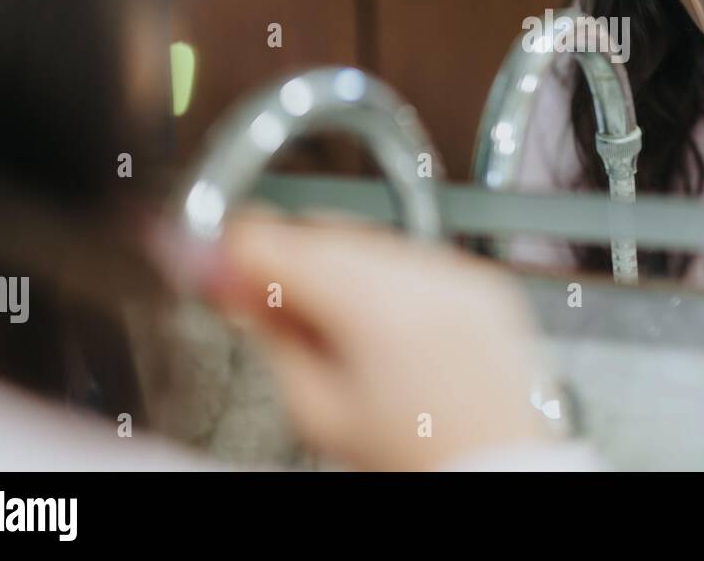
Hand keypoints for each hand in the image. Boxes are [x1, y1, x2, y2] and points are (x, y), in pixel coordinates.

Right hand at [206, 212, 548, 470]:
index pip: (282, 244)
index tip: (209, 254)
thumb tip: (231, 284)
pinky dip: (388, 279)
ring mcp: (458, 276)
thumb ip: (271, 336)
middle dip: (288, 259)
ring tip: (334, 330)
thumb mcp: (317, 410)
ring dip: (338, 267)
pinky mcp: (482, 284)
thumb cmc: (414, 456)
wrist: (494, 470)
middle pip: (326, 234)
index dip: (234, 247)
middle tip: (261, 298)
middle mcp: (423, 277)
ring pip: (370, 241)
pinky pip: (416, 259)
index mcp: (375, 307)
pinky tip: (381, 327)